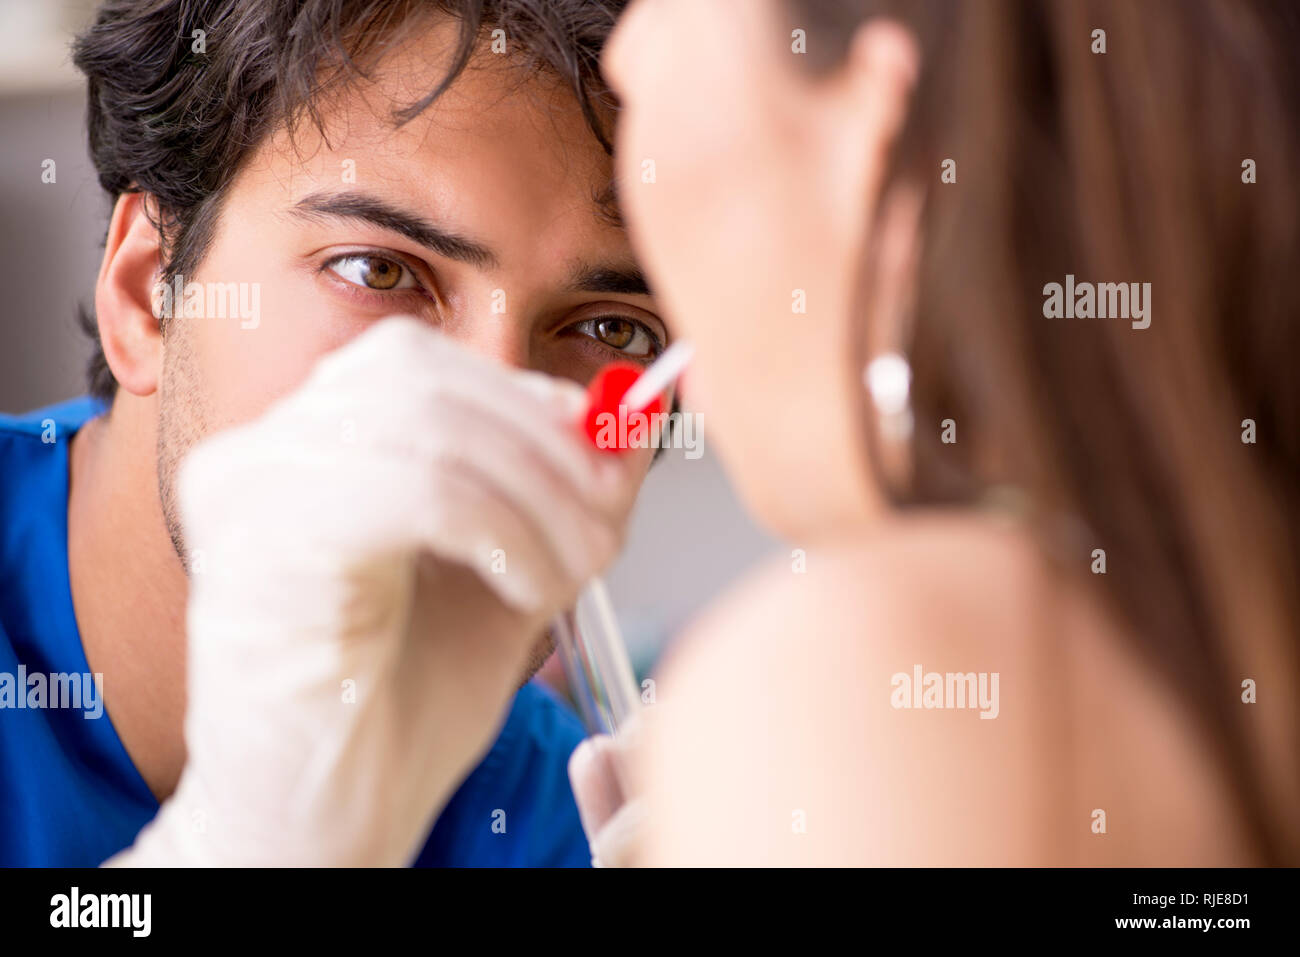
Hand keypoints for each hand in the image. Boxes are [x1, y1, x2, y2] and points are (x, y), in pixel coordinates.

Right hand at [107, 317, 644, 865]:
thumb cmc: (401, 711)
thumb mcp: (505, 576)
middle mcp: (258, 454)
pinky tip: (524, 585)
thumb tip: (627, 424)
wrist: (326, 821)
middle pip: (419, 375)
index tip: (607, 453)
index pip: (416, 362)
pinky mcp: (257, 545)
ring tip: (573, 569)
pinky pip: (409, 487)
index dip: (525, 397)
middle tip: (607, 515)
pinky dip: (496, 526)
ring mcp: (247, 491)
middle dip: (543, 443)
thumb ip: (556, 496)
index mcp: (304, 451)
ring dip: (533, 493)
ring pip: (424, 423)